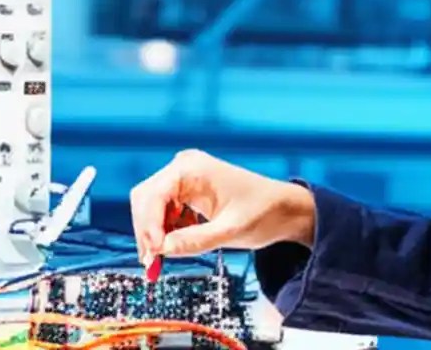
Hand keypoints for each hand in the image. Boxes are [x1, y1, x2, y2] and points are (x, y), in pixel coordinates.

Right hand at [129, 149, 316, 263]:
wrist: (285, 209)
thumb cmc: (264, 213)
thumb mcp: (230, 232)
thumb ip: (195, 240)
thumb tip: (161, 249)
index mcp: (193, 168)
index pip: (154, 195)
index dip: (148, 225)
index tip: (152, 253)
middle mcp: (183, 166)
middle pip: (145, 198)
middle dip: (146, 230)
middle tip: (151, 263)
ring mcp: (183, 176)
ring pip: (150, 204)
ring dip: (152, 231)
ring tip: (160, 259)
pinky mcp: (186, 189)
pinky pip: (162, 208)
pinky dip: (163, 228)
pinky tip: (173, 244)